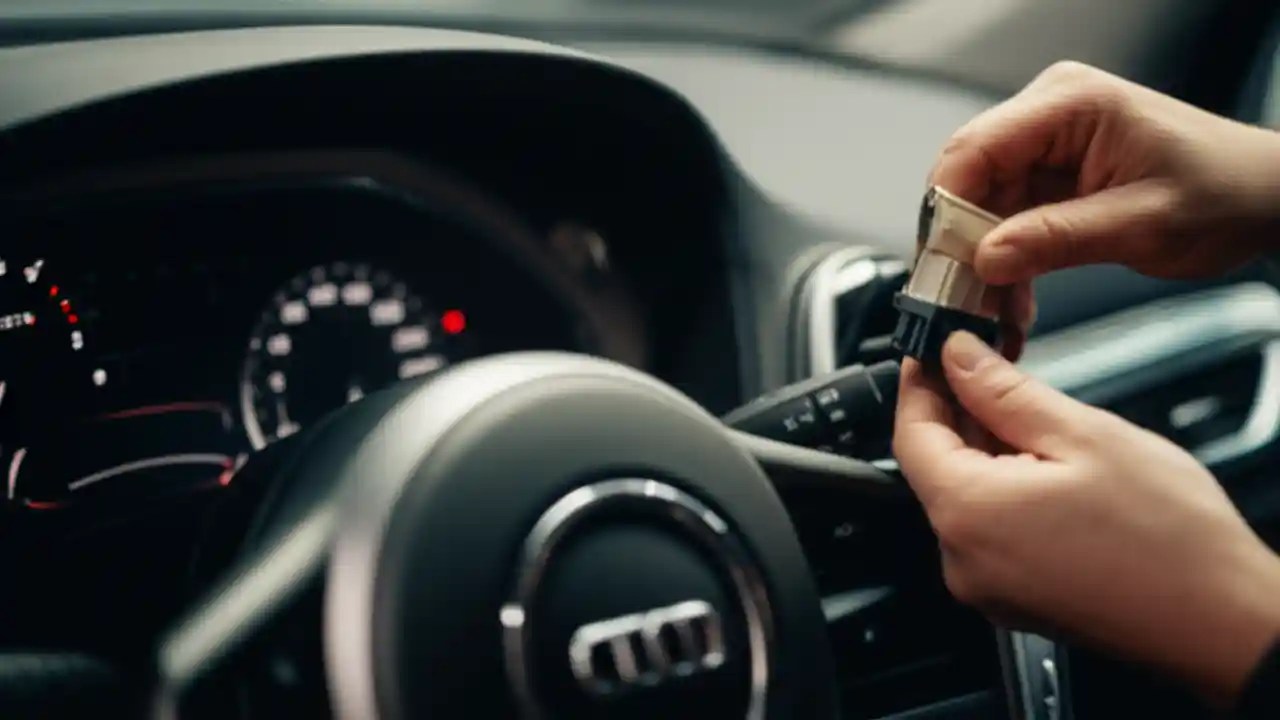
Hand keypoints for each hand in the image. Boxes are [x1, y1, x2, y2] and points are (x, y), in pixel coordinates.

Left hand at [894, 331, 1279, 706]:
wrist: (1224, 623)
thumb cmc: (1170, 540)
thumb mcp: (1084, 435)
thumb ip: (1004, 392)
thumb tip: (956, 356)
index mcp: (967, 512)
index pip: (908, 433)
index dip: (919, 383)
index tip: (933, 350)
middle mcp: (962, 558)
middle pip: (934, 466)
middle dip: (957, 413)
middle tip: (990, 367)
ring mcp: (986, 585)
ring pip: (963, 496)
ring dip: (984, 450)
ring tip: (1034, 418)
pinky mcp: (1013, 598)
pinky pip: (988, 530)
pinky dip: (1004, 490)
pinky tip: (1044, 466)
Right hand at [933, 61, 1279, 333]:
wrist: (1264, 199)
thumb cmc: (1225, 192)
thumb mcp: (1142, 223)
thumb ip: (1057, 239)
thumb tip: (986, 258)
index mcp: (1069, 104)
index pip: (973, 150)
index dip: (946, 210)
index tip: (941, 266)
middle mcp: (1048, 116)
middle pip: (968, 181)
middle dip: (960, 247)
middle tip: (958, 304)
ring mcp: (1046, 147)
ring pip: (980, 210)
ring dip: (982, 267)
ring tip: (990, 318)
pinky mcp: (1049, 179)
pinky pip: (1005, 223)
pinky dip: (1006, 266)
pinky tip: (1011, 305)